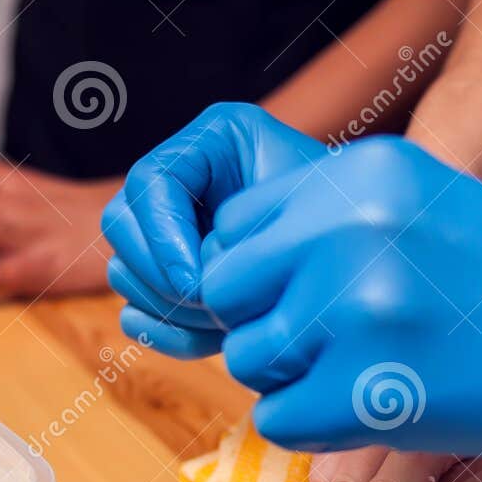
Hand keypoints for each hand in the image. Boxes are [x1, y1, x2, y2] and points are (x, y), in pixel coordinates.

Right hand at [100, 102, 323, 355]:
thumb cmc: (347, 227)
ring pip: (123, 272)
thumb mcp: (310, 210)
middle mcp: (179, 181)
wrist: (360, 264)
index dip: (165, 237)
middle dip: (162, 278)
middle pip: (121, 223)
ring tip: (230, 323)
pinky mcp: (167, 283)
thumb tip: (193, 287)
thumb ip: (248, 234)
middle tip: (214, 310)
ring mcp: (166, 234)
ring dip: (170, 310)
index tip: (200, 286)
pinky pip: (135, 313)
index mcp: (212, 142)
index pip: (151, 181)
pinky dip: (167, 333)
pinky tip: (213, 339)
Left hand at [200, 137, 481, 454]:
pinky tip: (364, 410)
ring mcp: (354, 311)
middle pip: (225, 291)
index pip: (234, 229)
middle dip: (259, 322)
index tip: (299, 297)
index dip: (256, 273)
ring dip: (287, 378)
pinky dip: (310, 426)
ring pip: (247, 358)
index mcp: (353, 174)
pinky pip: (277, 419)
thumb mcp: (411, 200)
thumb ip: (324, 216)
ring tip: (353, 373)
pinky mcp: (365, 390)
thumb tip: (231, 261)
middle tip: (317, 343)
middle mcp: (345, 230)